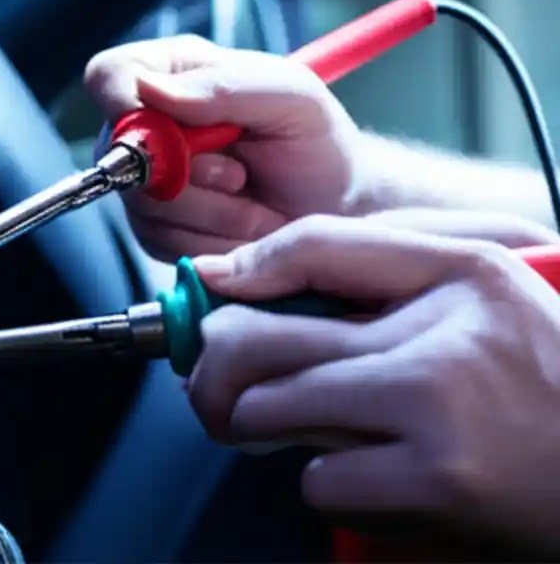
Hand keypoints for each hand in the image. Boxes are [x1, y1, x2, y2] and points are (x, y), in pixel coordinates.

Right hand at [85, 35, 363, 260]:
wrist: (334, 209)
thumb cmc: (315, 141)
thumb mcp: (288, 96)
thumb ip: (222, 88)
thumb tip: (150, 90)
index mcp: (173, 73)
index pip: (109, 76)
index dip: (118, 101)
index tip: (163, 133)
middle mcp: (149, 125)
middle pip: (122, 152)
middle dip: (188, 176)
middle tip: (239, 177)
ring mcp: (147, 180)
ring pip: (144, 204)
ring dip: (209, 214)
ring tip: (252, 204)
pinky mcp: (155, 229)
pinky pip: (161, 242)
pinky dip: (210, 243)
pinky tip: (241, 229)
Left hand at [187, 214, 559, 550]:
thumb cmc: (546, 386)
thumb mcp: (488, 293)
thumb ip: (381, 266)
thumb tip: (248, 274)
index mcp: (462, 274)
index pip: (315, 246)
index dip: (240, 271)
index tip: (208, 293)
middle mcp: (445, 333)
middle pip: (255, 339)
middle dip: (215, 373)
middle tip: (220, 393)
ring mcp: (438, 410)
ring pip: (269, 411)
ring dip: (272, 432)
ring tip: (312, 431)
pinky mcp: (436, 483)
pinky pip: (319, 482)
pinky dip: (333, 488)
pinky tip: (378, 479)